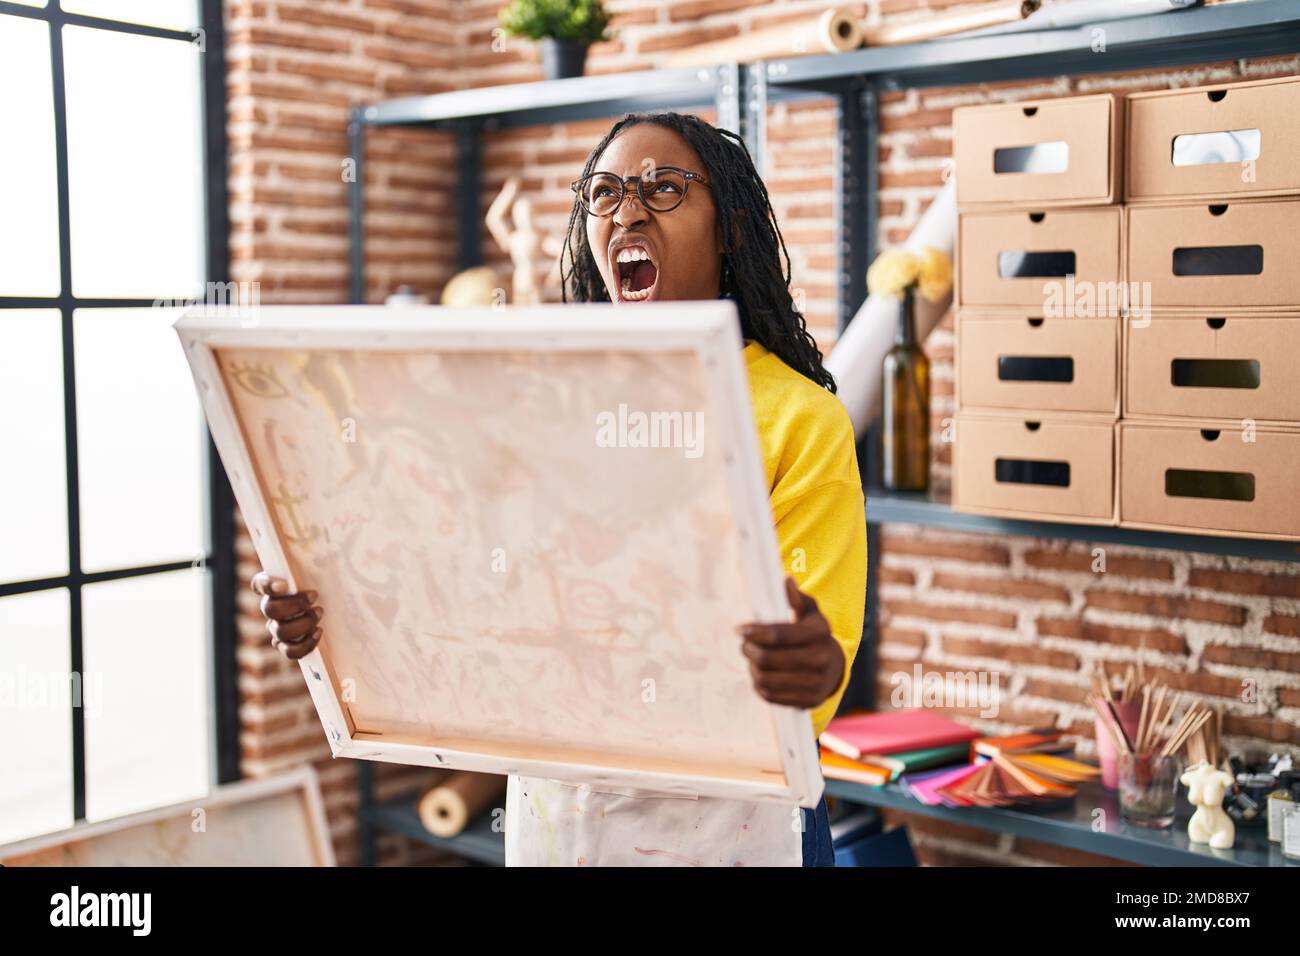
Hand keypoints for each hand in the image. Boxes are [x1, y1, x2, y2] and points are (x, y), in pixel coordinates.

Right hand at [251, 571, 322, 660]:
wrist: (327, 605)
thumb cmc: (319, 584)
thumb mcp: (314, 571)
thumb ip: (311, 564)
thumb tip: (328, 551)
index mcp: (272, 587)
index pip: (258, 584)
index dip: (266, 585)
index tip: (284, 584)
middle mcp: (269, 608)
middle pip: (269, 610)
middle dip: (294, 605)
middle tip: (314, 597)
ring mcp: (276, 628)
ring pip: (280, 632)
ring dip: (303, 624)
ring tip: (319, 613)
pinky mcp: (286, 645)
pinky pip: (290, 651)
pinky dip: (305, 644)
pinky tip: (318, 631)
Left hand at [738, 577, 843, 708]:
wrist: (834, 668)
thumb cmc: (814, 635)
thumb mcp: (810, 613)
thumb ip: (797, 598)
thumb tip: (785, 580)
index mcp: (819, 633)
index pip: (777, 634)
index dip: (754, 632)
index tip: (740, 630)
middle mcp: (820, 659)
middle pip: (768, 658)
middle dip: (749, 650)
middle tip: (744, 645)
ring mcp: (815, 683)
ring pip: (766, 678)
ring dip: (753, 668)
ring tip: (752, 660)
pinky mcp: (808, 701)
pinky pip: (770, 695)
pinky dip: (759, 685)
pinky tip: (760, 675)